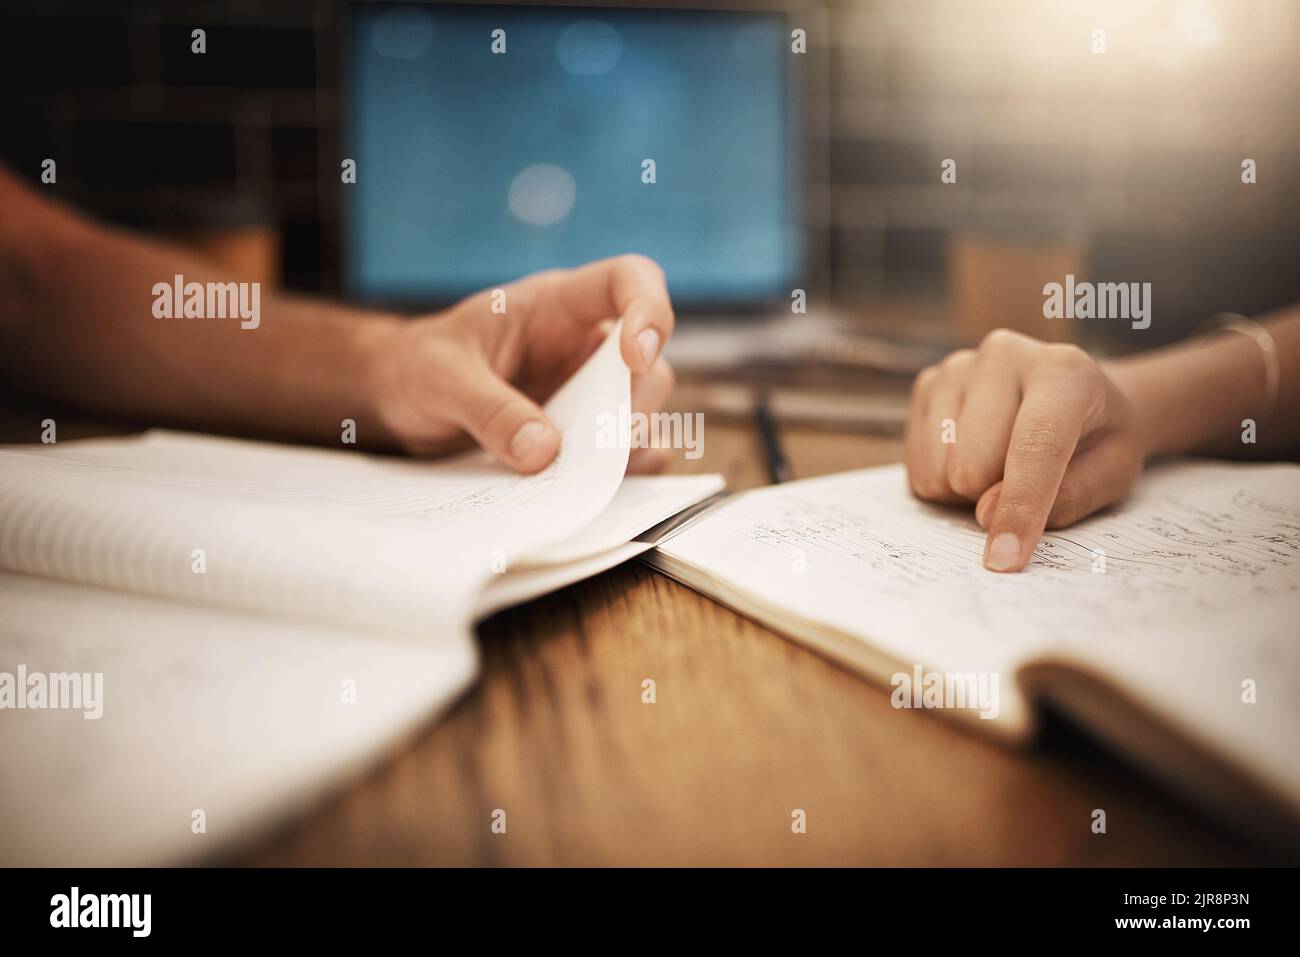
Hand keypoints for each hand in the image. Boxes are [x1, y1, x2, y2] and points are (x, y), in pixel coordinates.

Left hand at [366, 254, 675, 473]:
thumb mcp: (441, 378)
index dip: (648, 310)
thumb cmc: (420, 366)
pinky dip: (621, 474)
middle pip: (649, 363)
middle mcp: (582, 347)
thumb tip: (545, 451)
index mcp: (556, 305)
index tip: (636, 356)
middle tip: (607, 439)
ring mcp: (585, 394)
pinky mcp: (578, 437)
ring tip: (598, 472)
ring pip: (640, 412)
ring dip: (629, 444)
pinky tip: (606, 489)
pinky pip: (618, 454)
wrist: (397, 401)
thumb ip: (489, 408)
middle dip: (636, 402)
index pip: (628, 280)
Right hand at [903, 329, 1146, 571]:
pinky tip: (971, 459)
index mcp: (1064, 371)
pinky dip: (943, 481)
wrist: (1078, 398)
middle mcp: (1004, 356)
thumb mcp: (1111, 475)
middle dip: (993, 496)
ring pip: (939, 468)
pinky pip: (917, 465)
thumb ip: (1064, 498)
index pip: (1034, 446)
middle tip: (1022, 485)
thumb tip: (987, 512)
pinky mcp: (928, 385)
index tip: (1005, 561)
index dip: (1020, 510)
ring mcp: (958, 367)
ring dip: (966, 493)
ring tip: (999, 469)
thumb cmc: (1098, 440)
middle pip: (973, 464)